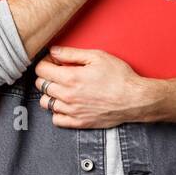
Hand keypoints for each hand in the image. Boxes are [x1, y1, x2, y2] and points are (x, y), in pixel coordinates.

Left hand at [34, 46, 154, 127]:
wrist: (135, 99)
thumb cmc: (119, 76)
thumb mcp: (97, 57)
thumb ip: (71, 53)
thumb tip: (53, 51)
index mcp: (71, 78)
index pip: (41, 70)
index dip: (46, 62)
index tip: (54, 61)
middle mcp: (68, 96)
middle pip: (40, 85)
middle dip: (46, 76)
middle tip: (58, 72)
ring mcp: (72, 111)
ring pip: (45, 103)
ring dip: (50, 94)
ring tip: (62, 88)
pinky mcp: (79, 122)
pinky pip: (56, 119)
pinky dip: (57, 111)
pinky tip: (66, 103)